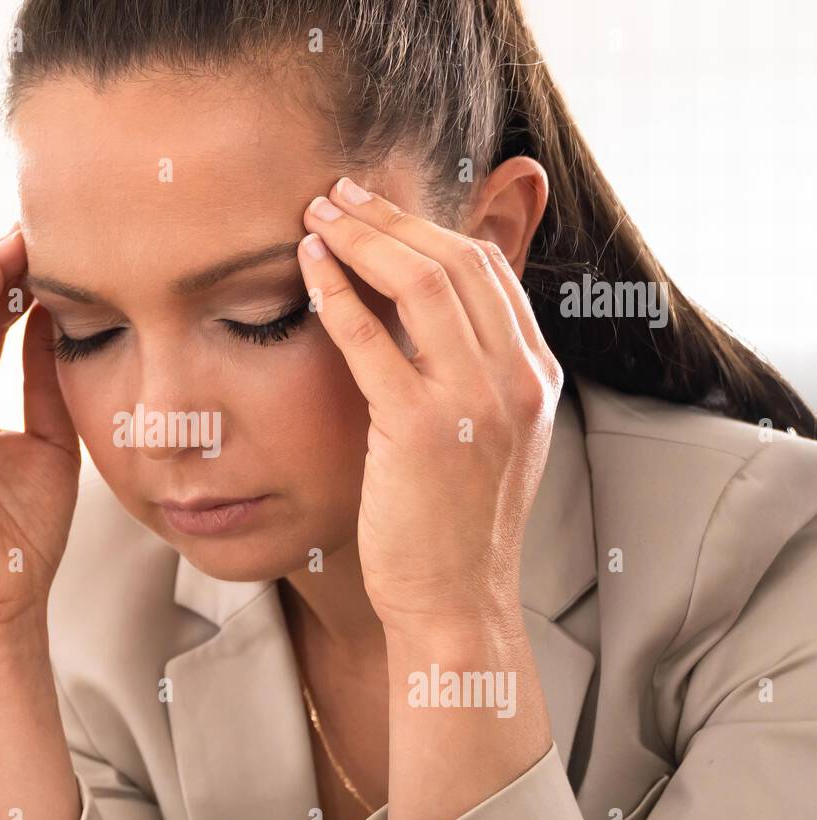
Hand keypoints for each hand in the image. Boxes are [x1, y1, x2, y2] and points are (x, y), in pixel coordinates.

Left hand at [297, 178, 563, 639]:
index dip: (429, 226)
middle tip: (338, 192)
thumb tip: (428, 319)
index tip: (378, 208)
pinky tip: (309, 266)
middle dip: (391, 216)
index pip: (488, 270)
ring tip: (318, 214)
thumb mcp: (489, 439)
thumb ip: (474, 375)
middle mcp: (518, 377)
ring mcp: (476, 400)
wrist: (456, 600)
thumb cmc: (455, 524)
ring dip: (364, 238)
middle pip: (457, 260)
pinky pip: (374, 339)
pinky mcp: (422, 428)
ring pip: (423, 282)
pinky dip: (339, 292)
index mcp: (537, 375)